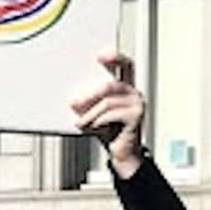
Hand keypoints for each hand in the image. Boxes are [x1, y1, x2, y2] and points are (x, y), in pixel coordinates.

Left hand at [70, 54, 145, 177]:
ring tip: (80, 122)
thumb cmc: (108, 131)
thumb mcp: (96, 112)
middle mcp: (134, 93)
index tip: (100, 56)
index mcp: (126, 87)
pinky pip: (112, 114)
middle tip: (74, 103)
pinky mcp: (137, 117)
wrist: (121, 153)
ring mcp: (137, 104)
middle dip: (90, 94)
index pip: (124, 66)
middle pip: (112, 85)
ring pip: (108, 102)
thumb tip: (73, 100)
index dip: (114, 58)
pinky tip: (92, 127)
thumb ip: (90, 102)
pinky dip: (98, 121)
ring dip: (90, 114)